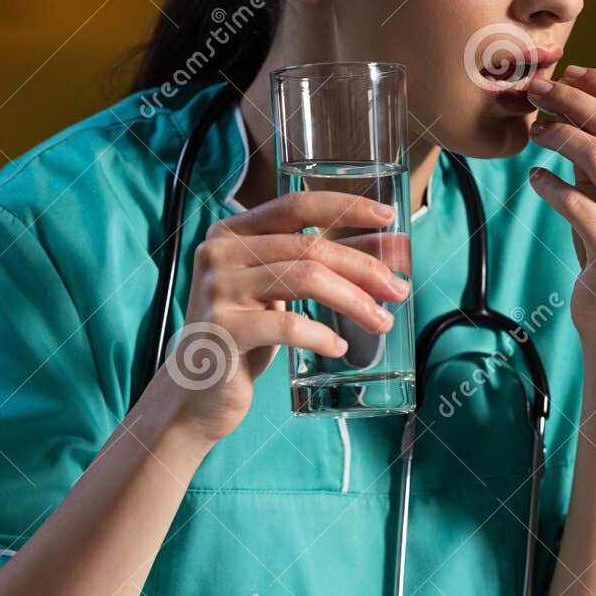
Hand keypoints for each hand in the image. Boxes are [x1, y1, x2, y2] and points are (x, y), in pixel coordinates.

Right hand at [156, 191, 410, 446]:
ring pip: (303, 279)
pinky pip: (287, 326)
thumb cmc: (246, 334)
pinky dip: (321, 335)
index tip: (387, 217)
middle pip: (308, 246)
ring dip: (353, 300)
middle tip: (398, 289)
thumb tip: (393, 250)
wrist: (197, 390)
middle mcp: (219, 251)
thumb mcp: (279, 291)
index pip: (295, 206)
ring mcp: (217, 289)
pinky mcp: (222, 329)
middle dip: (363, 267)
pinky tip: (339, 347)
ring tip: (381, 321)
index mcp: (232, 232)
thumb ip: (323, 265)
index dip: (345, 207)